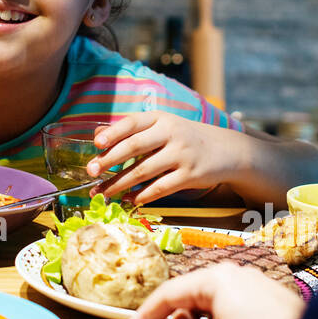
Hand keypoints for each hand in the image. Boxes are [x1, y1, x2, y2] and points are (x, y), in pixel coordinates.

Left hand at [87, 112, 251, 205]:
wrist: (226, 150)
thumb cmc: (186, 138)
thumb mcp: (163, 127)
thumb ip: (133, 130)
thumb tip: (97, 135)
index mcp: (161, 118)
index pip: (132, 123)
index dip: (113, 132)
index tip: (96, 143)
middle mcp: (172, 133)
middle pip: (135, 146)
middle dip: (109, 160)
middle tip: (91, 172)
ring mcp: (182, 154)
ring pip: (144, 171)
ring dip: (120, 183)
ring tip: (103, 192)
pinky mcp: (190, 175)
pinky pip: (161, 188)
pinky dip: (142, 196)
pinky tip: (130, 200)